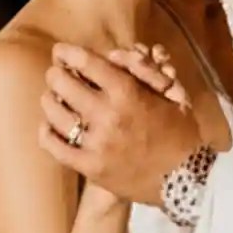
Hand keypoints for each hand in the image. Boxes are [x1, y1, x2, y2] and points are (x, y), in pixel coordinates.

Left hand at [40, 43, 202, 206]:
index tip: (61, 51)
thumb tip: (114, 55)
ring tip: (51, 98)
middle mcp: (107, 114)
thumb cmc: (181, 134)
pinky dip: (46, 133)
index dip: (68, 53)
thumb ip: (144, 71)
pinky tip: (47, 127)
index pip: (86, 62)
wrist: (186, 181)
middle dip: (56, 75)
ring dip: (49, 101)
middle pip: (63, 83)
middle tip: (55, 75)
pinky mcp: (90, 167)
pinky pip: (55, 146)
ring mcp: (96, 142)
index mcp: (128, 92)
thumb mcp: (172, 94)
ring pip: (54, 113)